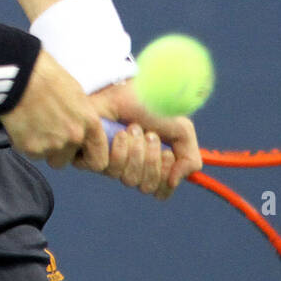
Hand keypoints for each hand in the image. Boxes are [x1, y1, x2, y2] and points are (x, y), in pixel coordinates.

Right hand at [0, 49, 108, 170]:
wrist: (20, 74)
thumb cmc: (47, 76)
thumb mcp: (76, 94)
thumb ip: (81, 118)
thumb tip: (79, 129)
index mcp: (89, 123)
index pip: (98, 158)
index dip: (87, 156)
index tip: (78, 153)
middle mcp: (73, 137)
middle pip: (67, 159)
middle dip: (58, 151)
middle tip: (48, 132)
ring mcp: (52, 145)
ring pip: (48, 157)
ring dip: (42, 147)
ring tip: (35, 124)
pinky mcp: (30, 147)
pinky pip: (31, 153)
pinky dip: (26, 142)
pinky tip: (24, 123)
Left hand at [85, 79, 202, 199]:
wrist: (126, 88)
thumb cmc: (151, 105)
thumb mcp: (181, 129)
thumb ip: (189, 158)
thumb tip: (175, 182)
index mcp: (151, 165)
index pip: (161, 191)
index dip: (165, 177)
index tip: (168, 153)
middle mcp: (131, 168)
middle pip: (145, 186)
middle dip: (151, 159)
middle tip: (149, 135)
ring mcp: (111, 164)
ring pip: (127, 178)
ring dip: (135, 150)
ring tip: (132, 128)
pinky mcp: (90, 157)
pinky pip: (105, 169)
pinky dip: (117, 149)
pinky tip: (117, 133)